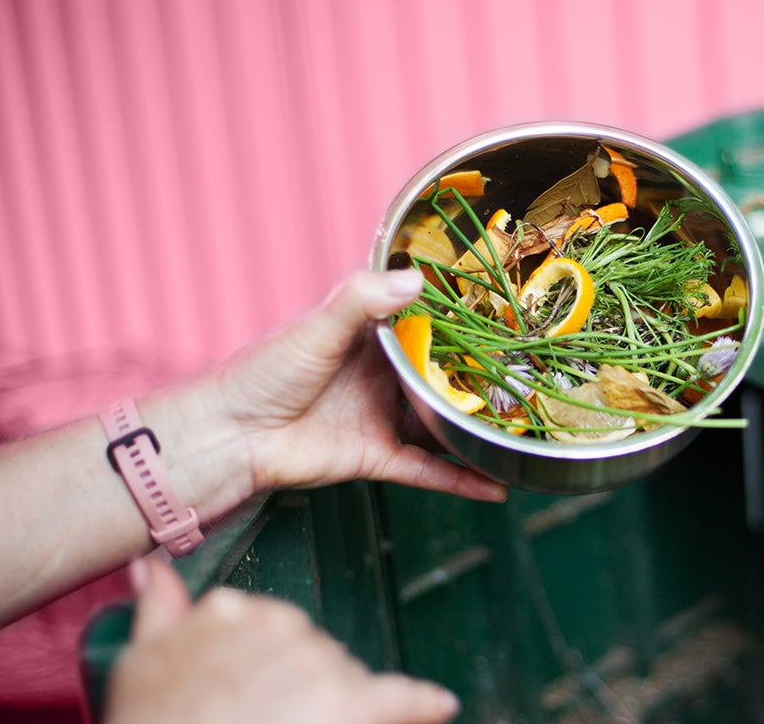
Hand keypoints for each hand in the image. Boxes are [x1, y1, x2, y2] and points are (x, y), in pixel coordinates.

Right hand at [106, 555, 460, 723]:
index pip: (268, 629)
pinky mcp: (355, 703)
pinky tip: (437, 705)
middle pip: (312, 655)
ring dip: (334, 707)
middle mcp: (283, 626)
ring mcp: (321, 663)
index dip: (264, 670)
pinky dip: (420, 704)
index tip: (250, 694)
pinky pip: (401, 698)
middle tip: (268, 719)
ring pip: (346, 679)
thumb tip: (149, 570)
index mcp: (232, 610)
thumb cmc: (159, 721)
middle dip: (299, 690)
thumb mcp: (140, 664)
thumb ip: (158, 612)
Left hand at [155, 268, 505, 518]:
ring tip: (527, 429)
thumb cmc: (264, 372)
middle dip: (485, 376)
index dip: (464, 317)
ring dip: (480, 428)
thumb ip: (363, 301)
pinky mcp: (379, 457)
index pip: (427, 322)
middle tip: (534, 373)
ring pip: (444, 422)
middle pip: (445, 374)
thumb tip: (415, 279)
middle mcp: (384, 376)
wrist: (229, 437)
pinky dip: (462, 480)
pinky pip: (429, 469)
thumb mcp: (316, 327)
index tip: (509, 311)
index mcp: (371, 336)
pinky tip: (498, 485)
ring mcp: (384, 417)